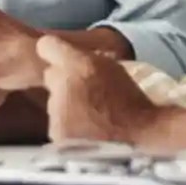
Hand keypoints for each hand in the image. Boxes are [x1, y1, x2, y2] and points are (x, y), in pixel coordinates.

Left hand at [37, 35, 160, 145]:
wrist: (139, 139)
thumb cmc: (131, 103)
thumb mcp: (113, 68)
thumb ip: (86, 59)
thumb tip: (69, 57)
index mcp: (78, 64)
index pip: (47, 45)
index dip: (55, 51)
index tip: (62, 59)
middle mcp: (62, 85)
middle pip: (51, 76)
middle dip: (63, 82)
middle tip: (84, 93)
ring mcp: (56, 112)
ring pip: (53, 102)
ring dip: (65, 106)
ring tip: (90, 116)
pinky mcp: (56, 134)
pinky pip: (57, 124)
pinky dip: (67, 127)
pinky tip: (86, 131)